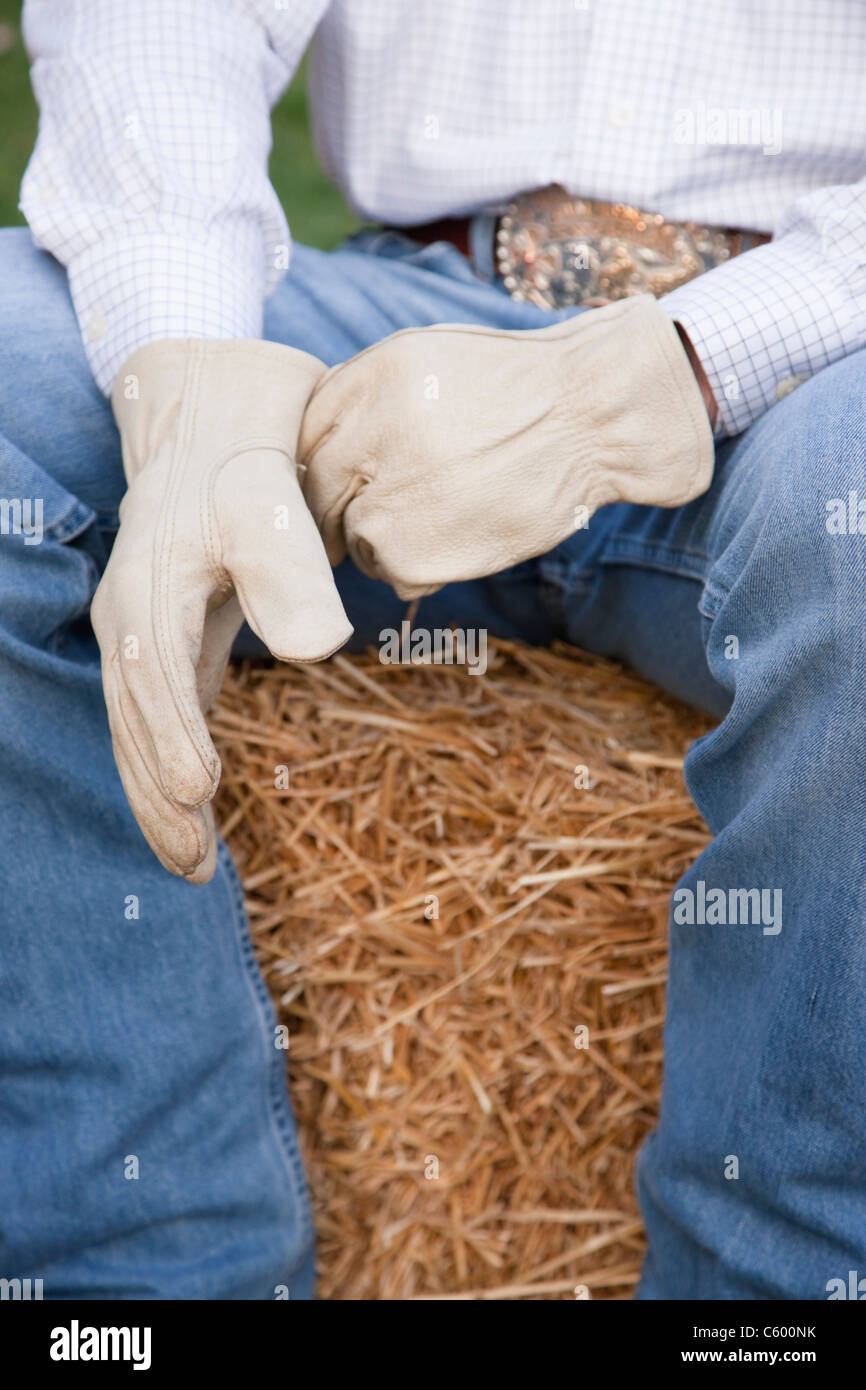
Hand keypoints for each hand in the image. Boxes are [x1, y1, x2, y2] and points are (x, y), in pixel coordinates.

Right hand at [91, 339, 352, 882]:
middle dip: (157, 798)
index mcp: (147, 590)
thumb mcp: (269, 497)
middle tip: (193, 869)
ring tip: (192, 858)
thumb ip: (287, 569)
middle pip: (135, 724)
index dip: (171, 743)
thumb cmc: (247, 446)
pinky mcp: (175, 627)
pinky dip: (175, 753)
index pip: (154, 684)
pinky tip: (196, 790)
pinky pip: (164, 706)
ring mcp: (149, 625)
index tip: (199, 799)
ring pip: (143, 725)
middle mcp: (135, 616)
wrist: (220, 400)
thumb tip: (315, 649)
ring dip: (160, 790)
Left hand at [298, 295, 713, 599]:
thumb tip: (309, 465)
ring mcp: (383, 496)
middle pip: (315, 494)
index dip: (318, 468)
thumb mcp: (424, 364)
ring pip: (353, 538)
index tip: (339, 484)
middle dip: (341, 509)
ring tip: (446, 512)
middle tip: (386, 511)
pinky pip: (390, 572)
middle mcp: (363, 435)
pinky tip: (462, 535)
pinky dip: (418, 566)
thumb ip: (359, 404)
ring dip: (385, 539)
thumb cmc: (512, 389)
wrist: (593, 416)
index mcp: (363, 381)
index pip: (301, 441)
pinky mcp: (408, 551)